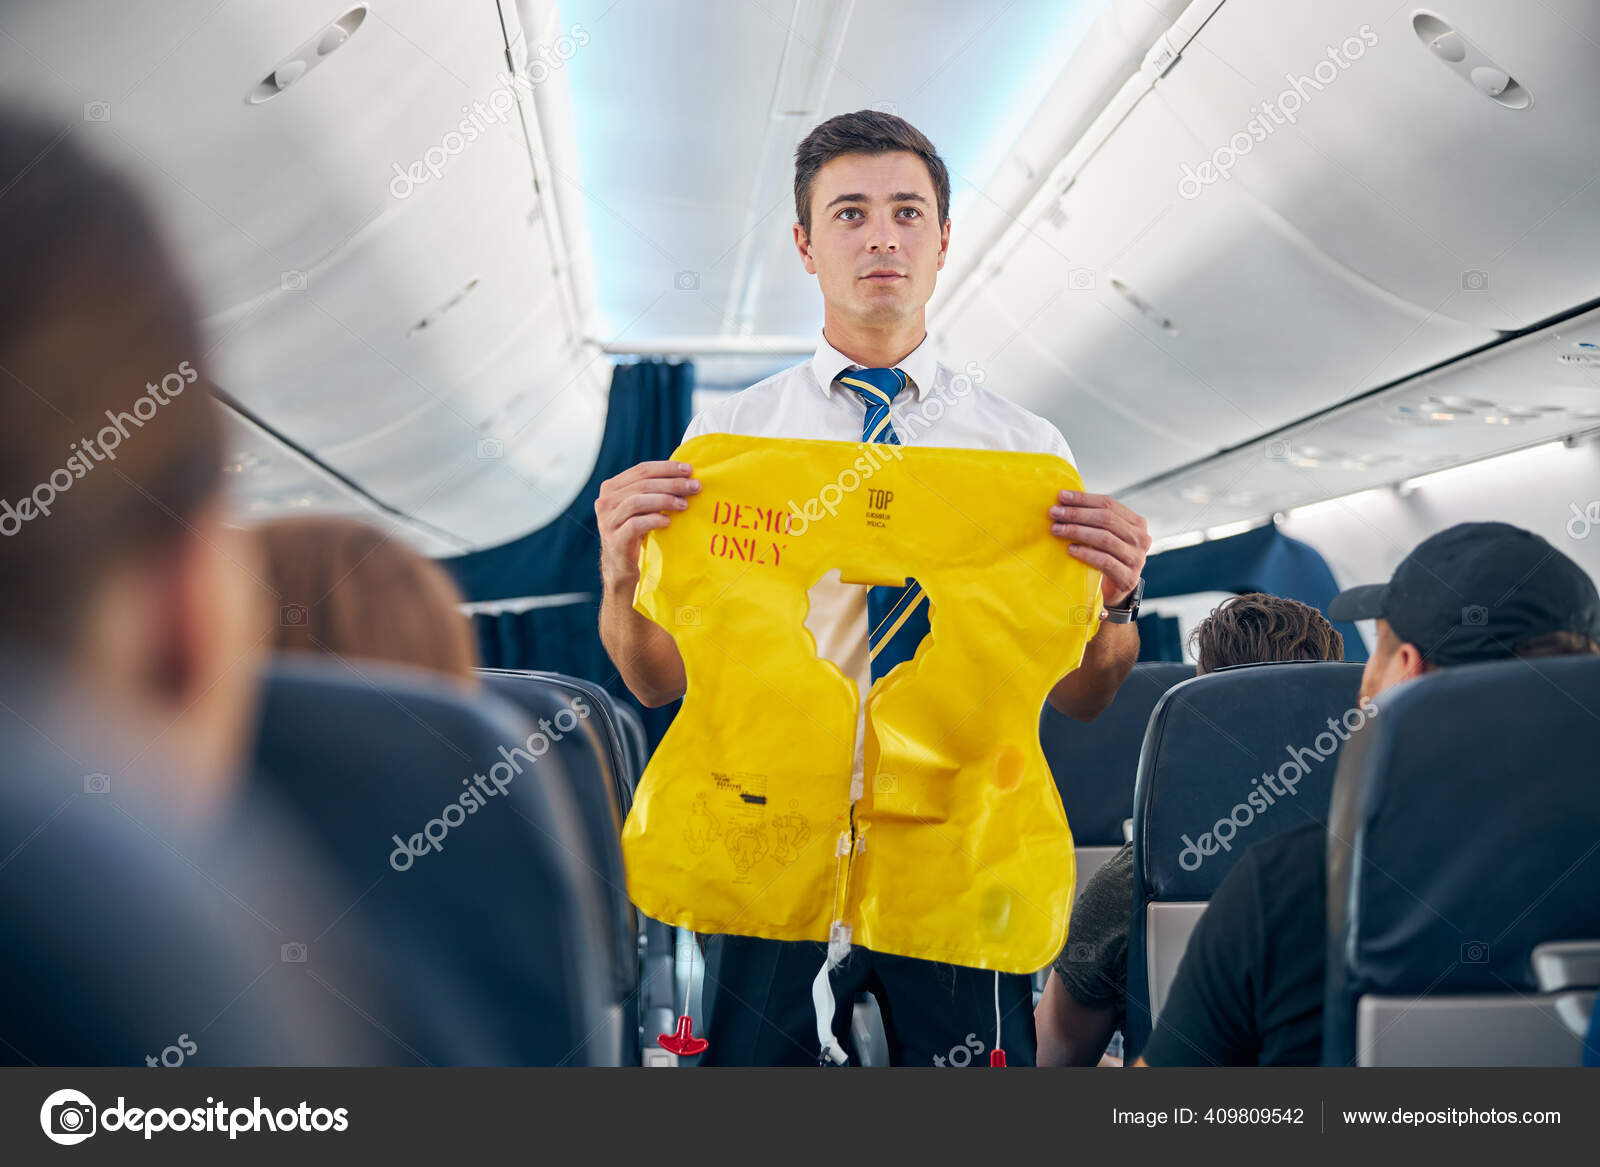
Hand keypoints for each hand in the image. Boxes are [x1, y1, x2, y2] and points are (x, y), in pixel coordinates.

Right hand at [595, 460, 700, 586]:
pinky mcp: (615, 540)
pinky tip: (668, 521)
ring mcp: (608, 521)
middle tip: (694, 487)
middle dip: (672, 483)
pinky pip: (635, 524)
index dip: (666, 468)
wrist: (619, 566)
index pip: (641, 470)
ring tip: (684, 504)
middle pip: (642, 484)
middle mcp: (605, 501)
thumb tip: (685, 474)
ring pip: (637, 502)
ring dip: (664, 500)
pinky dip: (654, 520)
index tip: (689, 470)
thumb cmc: (635, 532)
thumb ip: (652, 490)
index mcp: (611, 487)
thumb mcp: (640, 507)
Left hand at [1047, 490, 1150, 605]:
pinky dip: (1086, 553)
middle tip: (1054, 513)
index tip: (1061, 496)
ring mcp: (1137, 559)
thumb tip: (1064, 499)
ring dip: (1077, 531)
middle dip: (1077, 514)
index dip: (1084, 499)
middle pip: (1106, 519)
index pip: (1109, 504)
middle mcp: (1141, 539)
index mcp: (1137, 523)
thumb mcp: (1106, 535)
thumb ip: (1094, 519)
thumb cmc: (1106, 557)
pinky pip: (1105, 561)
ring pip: (1104, 539)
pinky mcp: (1128, 578)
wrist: (1116, 592)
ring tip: (1056, 529)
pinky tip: (1070, 549)